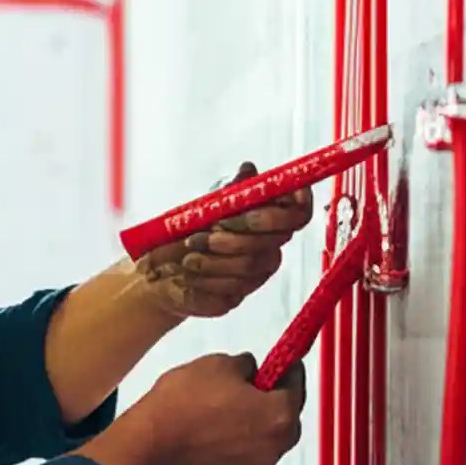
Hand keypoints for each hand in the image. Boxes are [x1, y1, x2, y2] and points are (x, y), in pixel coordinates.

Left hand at [137, 162, 314, 317]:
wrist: (166, 262)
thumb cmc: (195, 225)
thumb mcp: (211, 200)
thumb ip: (234, 188)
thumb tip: (248, 170)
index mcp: (272, 216)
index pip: (298, 214)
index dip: (278, 214)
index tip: (245, 210)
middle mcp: (273, 244)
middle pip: (271, 242)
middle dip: (235, 237)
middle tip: (203, 234)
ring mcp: (259, 272)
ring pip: (248, 266)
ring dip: (213, 260)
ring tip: (186, 254)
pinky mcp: (240, 294)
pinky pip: (230, 290)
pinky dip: (203, 279)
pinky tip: (184, 273)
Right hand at [137, 352, 305, 464]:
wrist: (151, 441)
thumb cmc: (184, 403)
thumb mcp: (220, 364)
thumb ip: (247, 364)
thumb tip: (251, 369)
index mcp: (279, 416)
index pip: (296, 384)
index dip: (287, 367)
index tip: (284, 361)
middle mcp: (274, 447)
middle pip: (285, 416)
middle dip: (273, 397)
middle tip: (256, 382)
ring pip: (265, 436)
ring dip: (255, 420)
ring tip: (228, 404)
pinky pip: (245, 453)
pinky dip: (238, 440)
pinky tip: (217, 426)